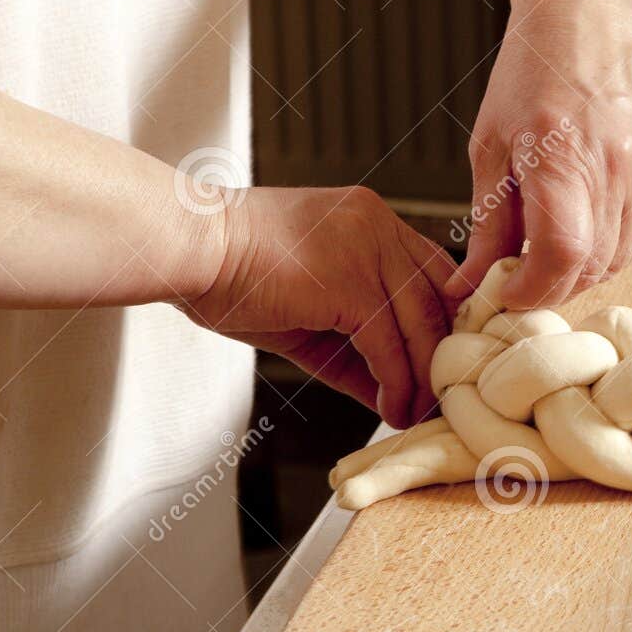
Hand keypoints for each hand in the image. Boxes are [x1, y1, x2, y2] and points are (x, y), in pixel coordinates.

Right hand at [182, 185, 455, 428]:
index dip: (445, 321)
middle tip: (439, 398)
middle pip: (437, 297)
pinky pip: (387, 343)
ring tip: (414, 412)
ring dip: (422, 378)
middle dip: (443, 354)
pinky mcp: (349, 283)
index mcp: (372, 218)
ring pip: (420, 323)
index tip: (444, 363)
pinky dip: (395, 383)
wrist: (186, 249)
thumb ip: (356, 345)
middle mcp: (378, 225)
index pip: (434, 270)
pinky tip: (389, 408)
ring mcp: (367, 249)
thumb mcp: (311, 309)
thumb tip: (391, 394)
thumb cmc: (232, 274)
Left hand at [449, 0, 631, 308]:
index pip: (560, 259)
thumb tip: (470, 283)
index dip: (530, 291)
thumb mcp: (492, 142)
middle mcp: (619, 171)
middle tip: (518, 275)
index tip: (503, 290)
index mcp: (566, 158)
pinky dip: (611, 248)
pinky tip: (583, 226)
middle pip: (591, 269)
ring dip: (582, 270)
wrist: (598, 2)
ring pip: (620, 260)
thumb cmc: (535, 63)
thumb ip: (487, 221)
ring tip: (547, 248)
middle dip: (550, 286)